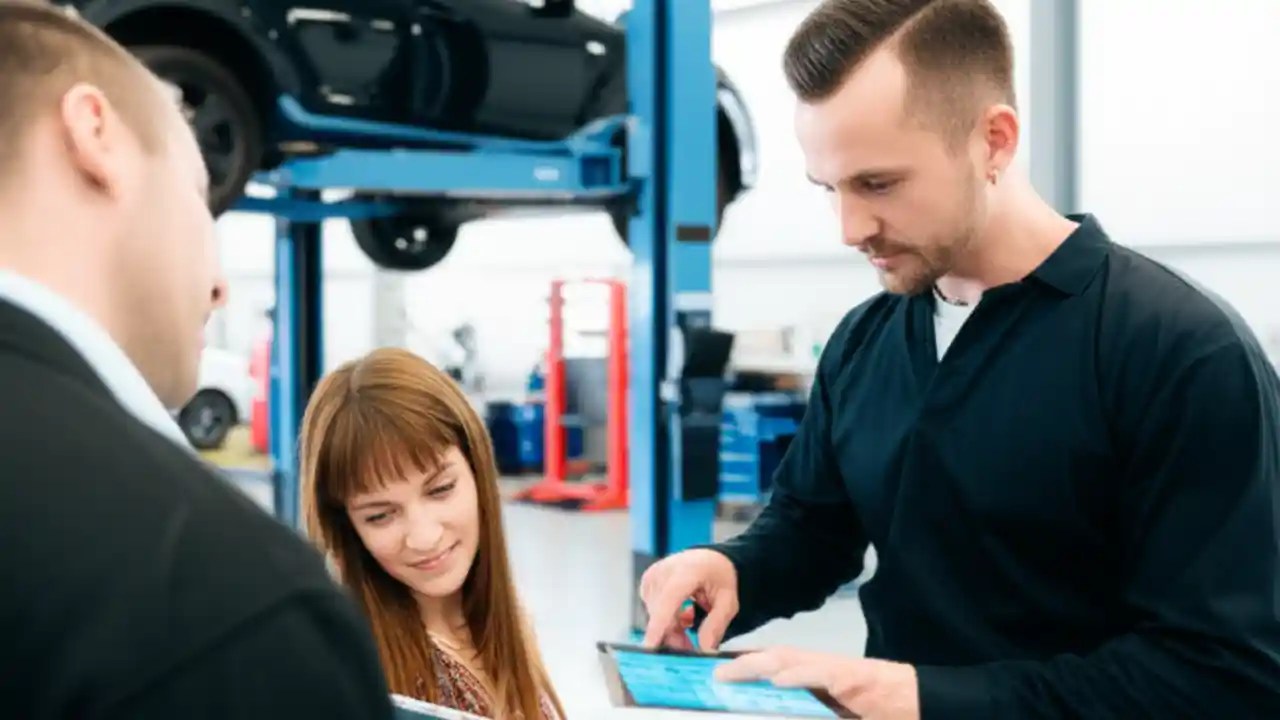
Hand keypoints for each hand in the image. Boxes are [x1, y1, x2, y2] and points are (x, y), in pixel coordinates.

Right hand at [639, 549, 739, 650]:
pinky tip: (682, 615)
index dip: (659, 625)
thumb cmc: (719, 577)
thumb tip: (704, 651)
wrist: (710, 559)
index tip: (651, 647)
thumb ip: (715, 626)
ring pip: (656, 617)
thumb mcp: (728, 602)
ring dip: (672, 629)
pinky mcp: (647, 583)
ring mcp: (652, 576)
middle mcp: (664, 571)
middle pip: (662, 614)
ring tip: (691, 623)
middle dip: (674, 637)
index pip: (669, 600)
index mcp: (687, 571)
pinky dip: (667, 619)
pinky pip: (654, 611)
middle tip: (691, 649)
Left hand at [715, 647, 918, 719]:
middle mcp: (821, 669)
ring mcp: (836, 670)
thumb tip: (781, 710)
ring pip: (791, 660)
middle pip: (775, 659)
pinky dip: (799, 675)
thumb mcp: (836, 714)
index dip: (747, 667)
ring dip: (759, 664)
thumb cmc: (878, 710)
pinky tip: (779, 679)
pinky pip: (821, 673)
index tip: (720, 674)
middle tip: (714, 674)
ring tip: (732, 672)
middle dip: (743, 664)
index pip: (776, 667)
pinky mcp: (853, 677)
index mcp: (815, 679)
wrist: (918, 701)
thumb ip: (807, 710)